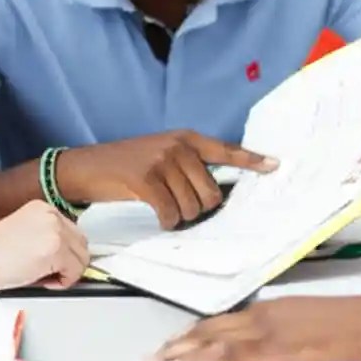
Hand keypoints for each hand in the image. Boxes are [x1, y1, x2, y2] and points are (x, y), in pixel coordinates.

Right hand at [0, 200, 89, 290]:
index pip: (72, 232)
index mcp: (43, 208)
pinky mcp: (55, 249)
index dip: (65, 253)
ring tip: (43, 277)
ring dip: (67, 273)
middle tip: (49, 274)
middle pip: (81, 244)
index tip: (53, 264)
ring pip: (82, 259)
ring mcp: (56, 231)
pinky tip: (42, 280)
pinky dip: (63, 282)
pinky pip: (75, 272)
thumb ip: (46, 238)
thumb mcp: (23, 234)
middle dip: (69, 263)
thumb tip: (66, 256)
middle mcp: (52, 215)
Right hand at [56, 130, 278, 228]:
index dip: (251, 160)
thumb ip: (186, 164)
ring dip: (180, 216)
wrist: (86, 167)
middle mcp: (178, 146)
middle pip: (210, 192)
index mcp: (185, 138)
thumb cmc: (125, 165)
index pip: (225, 150)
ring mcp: (162, 160)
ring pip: (192, 205)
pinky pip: (171, 212)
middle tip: (179, 206)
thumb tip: (212, 192)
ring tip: (163, 207)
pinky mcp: (146, 179)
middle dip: (199, 208)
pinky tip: (158, 216)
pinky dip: (167, 221)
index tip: (275, 166)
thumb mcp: (159, 153)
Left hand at [140, 297, 360, 360]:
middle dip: (172, 346)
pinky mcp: (271, 348)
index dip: (190, 336)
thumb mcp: (308, 323)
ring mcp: (262, 330)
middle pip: (204, 330)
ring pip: (206, 341)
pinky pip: (225, 355)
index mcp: (267, 310)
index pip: (218, 323)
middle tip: (145, 359)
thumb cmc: (348, 325)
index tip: (168, 347)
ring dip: (175, 355)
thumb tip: (266, 344)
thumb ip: (282, 330)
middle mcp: (258, 315)